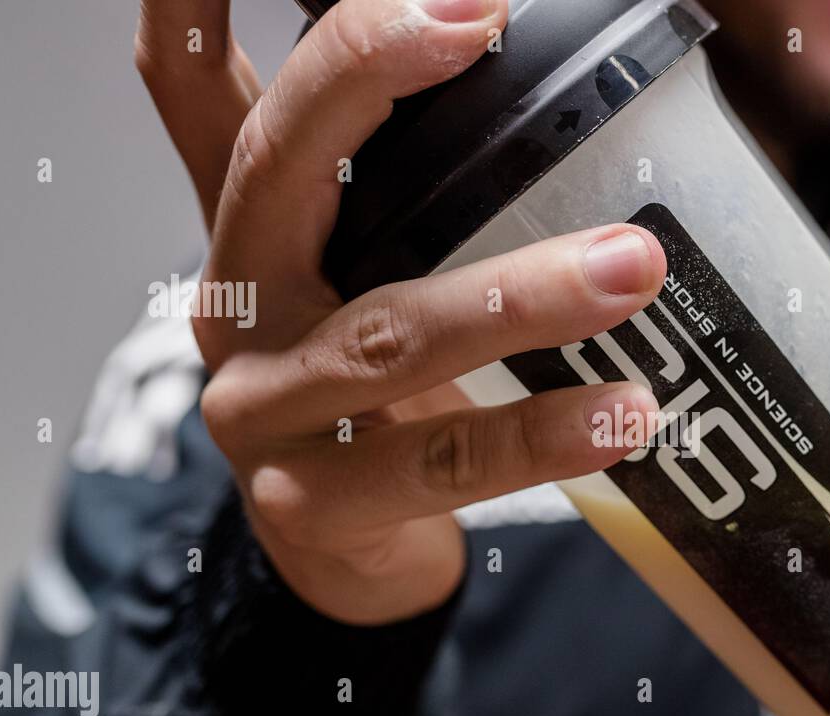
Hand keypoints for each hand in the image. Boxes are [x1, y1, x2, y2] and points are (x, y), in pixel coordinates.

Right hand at [135, 0, 664, 623]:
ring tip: (631, 268)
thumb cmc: (372, 390)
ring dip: (517, 294)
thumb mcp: (367, 275)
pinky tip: (622, 415)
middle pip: (275, 166)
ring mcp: (261, 408)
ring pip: (384, 331)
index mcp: (250, 228)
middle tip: (485, 25)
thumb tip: (521, 68)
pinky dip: (537, 438)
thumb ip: (400, 185)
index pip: (199, 90)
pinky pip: (437, 465)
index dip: (240, 16)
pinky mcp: (311, 504)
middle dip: (373, 80)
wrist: (341, 548)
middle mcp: (237, 300)